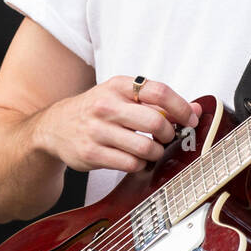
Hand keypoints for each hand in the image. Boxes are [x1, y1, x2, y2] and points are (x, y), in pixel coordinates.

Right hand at [36, 75, 202, 173]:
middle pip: (155, 122)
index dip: (181, 108)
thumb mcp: (123, 96)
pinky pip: (130, 164)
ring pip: (145, 147)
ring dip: (155, 152)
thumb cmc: (97, 110)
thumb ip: (158, 102)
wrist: (55, 127)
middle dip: (169, 134)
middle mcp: (106, 105)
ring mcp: (97, 130)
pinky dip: (140, 164)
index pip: (159, 92)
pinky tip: (135, 158)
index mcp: (118, 86)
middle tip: (166, 137)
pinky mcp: (92, 153)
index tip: (190, 119)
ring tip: (150, 150)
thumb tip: (194, 110)